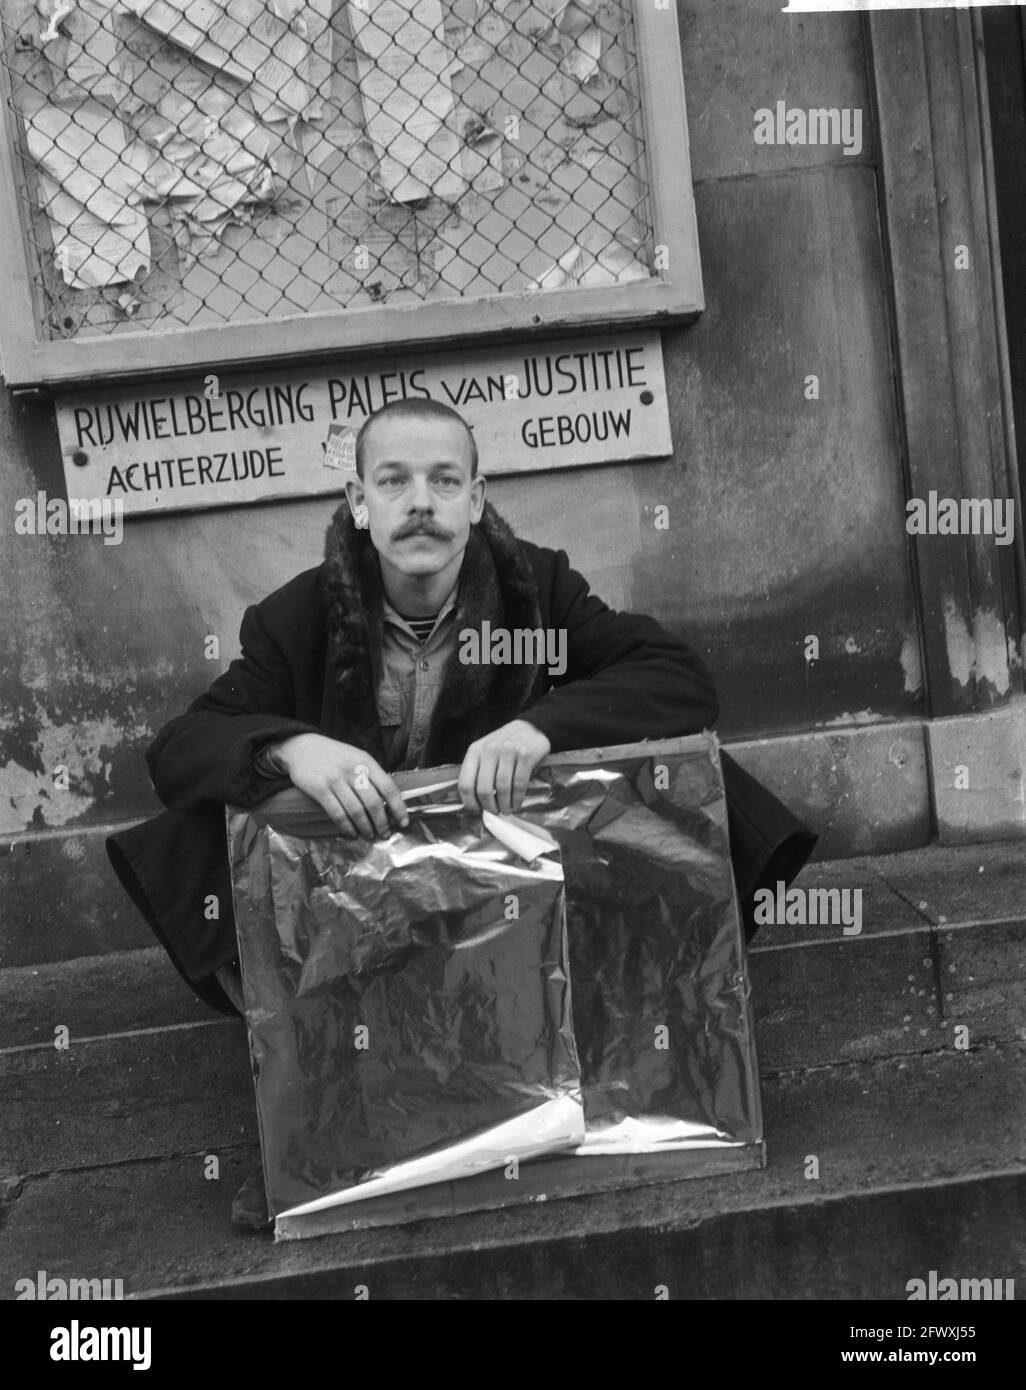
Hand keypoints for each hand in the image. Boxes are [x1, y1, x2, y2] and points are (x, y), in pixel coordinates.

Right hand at [271, 734, 407, 839]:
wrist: (302, 747)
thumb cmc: (334, 755)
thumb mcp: (357, 757)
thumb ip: (371, 775)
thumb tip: (388, 802)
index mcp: (366, 762)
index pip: (389, 787)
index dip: (398, 807)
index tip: (403, 822)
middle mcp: (353, 771)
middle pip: (374, 803)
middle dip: (382, 822)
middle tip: (385, 834)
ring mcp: (336, 780)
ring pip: (356, 811)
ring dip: (366, 827)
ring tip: (369, 836)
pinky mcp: (320, 790)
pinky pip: (337, 813)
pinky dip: (347, 827)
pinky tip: (351, 833)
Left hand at [457, 720, 550, 815]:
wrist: (532, 727)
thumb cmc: (506, 744)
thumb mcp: (486, 750)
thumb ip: (478, 770)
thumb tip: (474, 801)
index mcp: (475, 751)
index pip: (465, 783)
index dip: (470, 802)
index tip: (477, 810)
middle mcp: (490, 750)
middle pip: (484, 789)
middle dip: (490, 807)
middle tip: (495, 812)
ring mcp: (508, 751)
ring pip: (502, 788)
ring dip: (505, 805)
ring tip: (507, 810)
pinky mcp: (526, 755)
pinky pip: (519, 784)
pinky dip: (517, 799)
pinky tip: (517, 803)